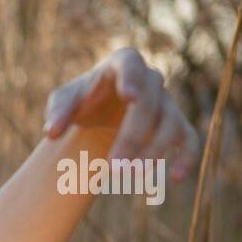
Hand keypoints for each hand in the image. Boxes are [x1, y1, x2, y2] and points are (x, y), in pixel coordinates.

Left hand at [42, 48, 200, 181]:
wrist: (98, 112)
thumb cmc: (81, 101)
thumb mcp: (63, 101)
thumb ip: (58, 112)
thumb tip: (52, 132)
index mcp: (123, 63)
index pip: (131, 65)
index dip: (132, 79)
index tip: (130, 96)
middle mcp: (151, 79)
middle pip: (149, 105)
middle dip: (133, 137)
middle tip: (115, 166)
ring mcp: (166, 102)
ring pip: (170, 124)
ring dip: (153, 152)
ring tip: (130, 176)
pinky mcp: (176, 124)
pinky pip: (189, 140)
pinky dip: (187, 158)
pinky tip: (176, 178)